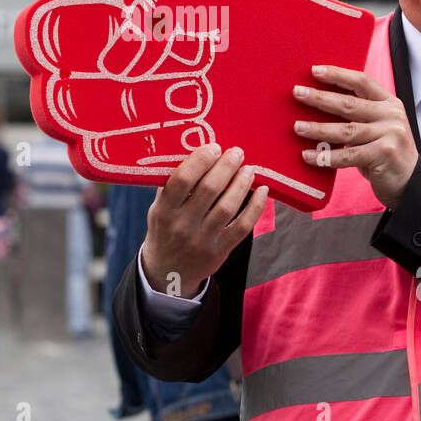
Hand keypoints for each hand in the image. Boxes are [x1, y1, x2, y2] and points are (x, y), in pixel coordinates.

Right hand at [140, 143, 269, 297]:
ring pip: (227, 206)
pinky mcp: (219, 251)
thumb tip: (198, 152)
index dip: (200, 160)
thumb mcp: (158, 208)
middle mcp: (182, 225)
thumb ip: (173, 185)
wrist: (168, 272)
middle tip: (237, 152)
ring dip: (242, 183)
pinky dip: (255, 207)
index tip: (214, 147)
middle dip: (226, 166)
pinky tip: (262, 191)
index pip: (182, 179)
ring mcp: (202, 240)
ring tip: (249, 168)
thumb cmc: (165, 229)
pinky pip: (242, 226)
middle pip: (208, 189)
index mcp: (163, 210)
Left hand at [292, 65, 418, 209]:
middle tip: (297, 93)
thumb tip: (319, 102)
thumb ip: (359, 114)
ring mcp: (390, 135)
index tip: (314, 70)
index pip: (361, 81)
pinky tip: (308, 155)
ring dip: (318, 128)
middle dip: (320, 98)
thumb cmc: (385, 151)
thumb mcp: (379, 126)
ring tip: (297, 127)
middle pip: (349, 104)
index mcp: (389, 102)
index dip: (337, 75)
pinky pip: (348, 156)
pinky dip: (326, 157)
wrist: (411, 181)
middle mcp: (391, 115)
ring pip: (346, 130)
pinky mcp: (384, 155)